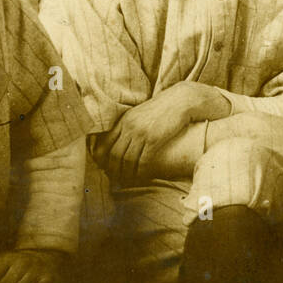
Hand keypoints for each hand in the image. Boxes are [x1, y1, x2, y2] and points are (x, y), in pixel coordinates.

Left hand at [94, 83, 229, 182]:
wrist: (179, 100)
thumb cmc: (161, 108)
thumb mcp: (140, 113)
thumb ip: (129, 125)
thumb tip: (123, 143)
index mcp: (124, 120)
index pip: (105, 142)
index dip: (103, 158)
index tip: (105, 168)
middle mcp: (129, 126)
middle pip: (115, 154)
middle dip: (114, 170)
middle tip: (116, 179)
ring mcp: (141, 133)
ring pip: (128, 159)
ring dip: (127, 174)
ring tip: (127, 181)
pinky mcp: (154, 139)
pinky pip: (143, 160)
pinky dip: (140, 171)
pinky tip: (141, 176)